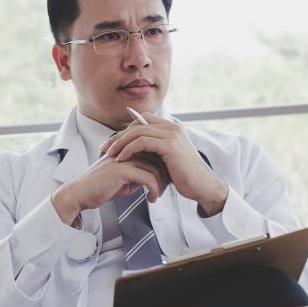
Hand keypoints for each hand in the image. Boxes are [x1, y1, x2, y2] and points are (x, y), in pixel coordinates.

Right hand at [51, 149, 169, 224]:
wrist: (80, 194)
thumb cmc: (98, 188)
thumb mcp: (121, 180)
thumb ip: (135, 175)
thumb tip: (150, 179)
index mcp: (125, 150)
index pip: (152, 151)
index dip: (162, 165)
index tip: (165, 180)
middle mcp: (125, 151)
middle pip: (157, 157)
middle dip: (165, 174)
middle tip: (165, 188)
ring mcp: (124, 159)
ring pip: (155, 168)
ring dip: (161, 184)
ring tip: (158, 195)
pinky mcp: (123, 170)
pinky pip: (148, 178)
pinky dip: (154, 190)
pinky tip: (151, 198)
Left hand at [100, 112, 227, 215]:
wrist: (202, 186)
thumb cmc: (184, 176)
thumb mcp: (167, 159)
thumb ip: (154, 150)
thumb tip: (133, 150)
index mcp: (172, 128)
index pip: (142, 120)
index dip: (125, 130)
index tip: (112, 143)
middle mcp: (172, 127)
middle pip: (137, 124)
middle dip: (118, 136)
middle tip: (104, 147)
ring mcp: (172, 134)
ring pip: (137, 131)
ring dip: (120, 143)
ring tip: (110, 154)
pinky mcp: (170, 145)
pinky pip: (142, 142)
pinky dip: (128, 149)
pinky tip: (121, 159)